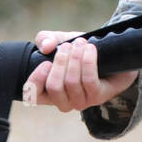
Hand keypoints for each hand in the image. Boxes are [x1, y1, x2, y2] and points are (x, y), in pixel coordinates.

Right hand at [23, 30, 139, 112]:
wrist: (109, 56)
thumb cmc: (78, 52)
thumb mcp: (59, 41)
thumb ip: (46, 39)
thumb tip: (46, 46)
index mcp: (48, 91)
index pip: (32, 96)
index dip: (36, 80)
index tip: (46, 62)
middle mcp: (63, 101)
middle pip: (54, 86)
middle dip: (60, 61)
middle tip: (68, 46)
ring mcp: (80, 102)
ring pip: (72, 82)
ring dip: (75, 58)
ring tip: (80, 43)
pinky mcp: (97, 97)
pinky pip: (89, 80)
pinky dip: (88, 61)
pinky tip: (89, 49)